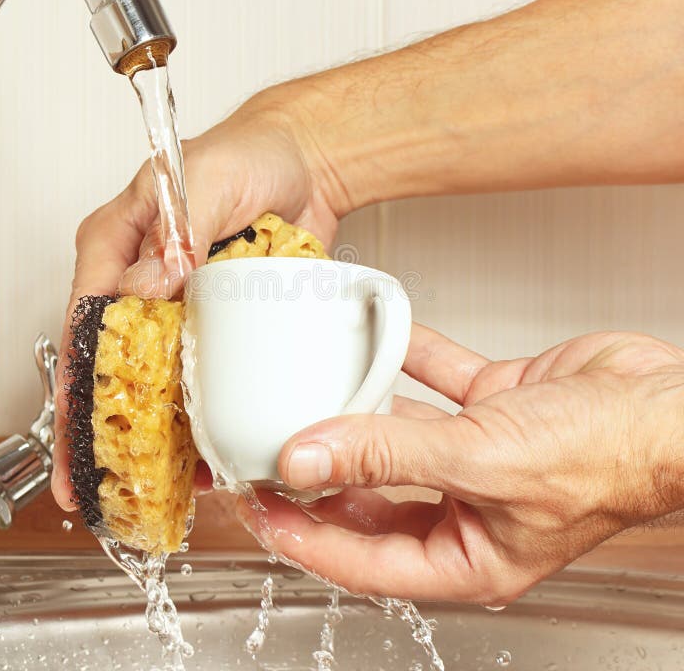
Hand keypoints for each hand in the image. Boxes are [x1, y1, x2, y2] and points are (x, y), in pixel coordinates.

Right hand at [52, 87, 342, 508]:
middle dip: (101, 425)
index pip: (83, 323)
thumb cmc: (250, 155)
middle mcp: (140, 280)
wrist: (308, 164)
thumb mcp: (206, 178)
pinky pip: (201, 373)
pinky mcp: (218, 321)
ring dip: (150, 430)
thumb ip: (177, 227)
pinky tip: (202, 451)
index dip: (73, 385)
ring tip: (146, 487)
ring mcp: (180, 307)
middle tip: (98, 486)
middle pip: (109, 364)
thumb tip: (146, 281)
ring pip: (153, 378)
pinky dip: (198, 411)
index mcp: (115, 244)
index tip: (72, 438)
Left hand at [236, 327, 683, 603]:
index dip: (300, 534)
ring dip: (356, 411)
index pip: (359, 558)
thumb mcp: (482, 463)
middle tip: (263, 448)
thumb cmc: (608, 457)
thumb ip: (387, 457)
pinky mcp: (489, 408)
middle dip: (317, 474)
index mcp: (465, 555)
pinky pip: (434, 380)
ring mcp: (476, 455)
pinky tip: (375, 338)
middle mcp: (465, 508)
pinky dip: (406, 358)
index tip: (254, 503)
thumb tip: (307, 460)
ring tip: (304, 392)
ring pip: (396, 435)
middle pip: (369, 497)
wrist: (669, 402)